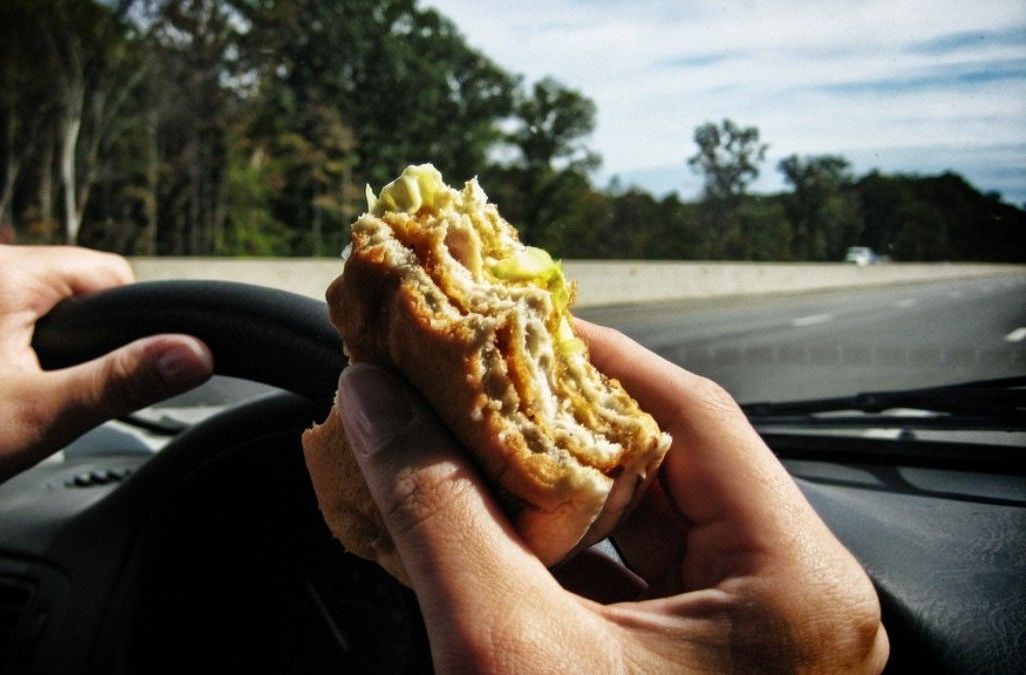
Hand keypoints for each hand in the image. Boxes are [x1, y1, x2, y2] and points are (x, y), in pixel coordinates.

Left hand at [0, 241, 212, 571]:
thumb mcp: (44, 416)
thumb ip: (125, 379)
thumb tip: (193, 353)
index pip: (106, 273)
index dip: (123, 326)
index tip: (99, 375)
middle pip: (63, 285)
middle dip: (71, 339)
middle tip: (41, 396)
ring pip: (23, 299)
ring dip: (33, 342)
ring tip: (3, 396)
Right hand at [335, 319, 887, 672]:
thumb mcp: (504, 649)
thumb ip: (436, 513)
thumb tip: (374, 404)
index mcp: (789, 584)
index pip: (691, 414)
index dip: (588, 355)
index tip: (508, 323)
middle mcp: (786, 606)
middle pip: (663, 465)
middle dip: (554, 421)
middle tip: (471, 378)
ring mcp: (741, 645)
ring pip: (638, 523)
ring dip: (546, 483)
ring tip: (467, 437)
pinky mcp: (690, 673)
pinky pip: (623, 579)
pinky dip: (553, 547)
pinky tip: (486, 521)